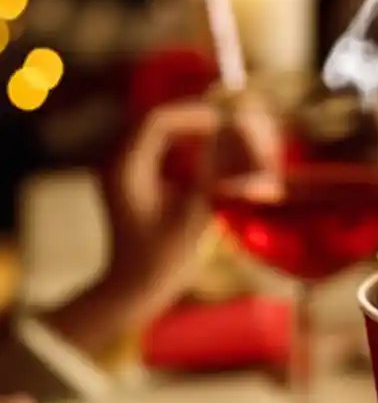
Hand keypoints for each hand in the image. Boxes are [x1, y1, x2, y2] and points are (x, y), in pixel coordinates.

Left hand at [105, 99, 278, 296]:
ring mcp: (124, 171)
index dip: (194, 115)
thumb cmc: (164, 258)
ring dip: (191, 132)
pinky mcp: (135, 181)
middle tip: (230, 127)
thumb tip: (233, 135)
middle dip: (194, 120)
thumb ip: (213, 171)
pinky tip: (209, 158)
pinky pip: (159, 150)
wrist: (136, 287)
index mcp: (126, 168)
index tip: (227, 122)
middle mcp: (119, 162)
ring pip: (158, 133)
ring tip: (224, 139)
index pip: (156, 121)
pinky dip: (186, 148)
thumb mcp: (194, 213)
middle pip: (156, 121)